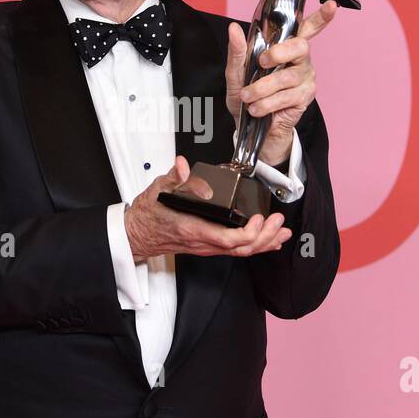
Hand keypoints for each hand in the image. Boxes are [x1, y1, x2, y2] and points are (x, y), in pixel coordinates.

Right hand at [124, 156, 291, 260]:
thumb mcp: (157, 190)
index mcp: (193, 228)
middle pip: (241, 248)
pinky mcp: (209, 246)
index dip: (248, 232)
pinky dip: (256, 245)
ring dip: (265, 242)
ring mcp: (207, 247)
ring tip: (281, 232)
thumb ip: (173, 178)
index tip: (259, 217)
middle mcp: (203, 242)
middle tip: (277, 221)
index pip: (226, 239)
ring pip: (241, 252)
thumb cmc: (148, 215)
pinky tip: (268, 241)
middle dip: (264, 237)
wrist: (137, 234)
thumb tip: (183, 166)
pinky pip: (236, 250)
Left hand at [225, 0, 338, 166]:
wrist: (248, 126)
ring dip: (263, 88)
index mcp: (286, 47)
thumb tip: (234, 28)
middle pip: (300, 47)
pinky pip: (287, 97)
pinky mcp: (304, 98)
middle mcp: (300, 60)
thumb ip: (237, 51)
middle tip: (261, 62)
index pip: (307, 28)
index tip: (332, 5)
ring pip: (287, 77)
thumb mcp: (236, 72)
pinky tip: (257, 109)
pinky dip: (267, 103)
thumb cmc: (246, 95)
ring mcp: (305, 79)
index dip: (322, 17)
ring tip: (248, 97)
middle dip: (279, 53)